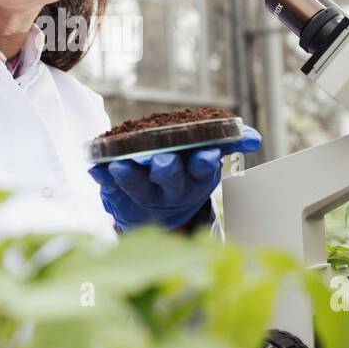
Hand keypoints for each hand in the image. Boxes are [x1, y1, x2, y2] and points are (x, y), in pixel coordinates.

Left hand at [87, 125, 261, 230]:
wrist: (156, 208)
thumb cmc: (184, 172)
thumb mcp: (208, 157)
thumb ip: (229, 142)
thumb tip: (254, 138)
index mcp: (194, 177)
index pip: (201, 170)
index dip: (203, 163)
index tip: (205, 154)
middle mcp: (170, 189)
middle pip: (169, 179)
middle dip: (166, 169)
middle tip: (161, 161)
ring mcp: (143, 195)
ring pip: (137, 185)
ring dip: (129, 174)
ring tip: (120, 164)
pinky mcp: (118, 197)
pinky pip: (108, 187)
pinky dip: (102, 177)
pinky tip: (95, 166)